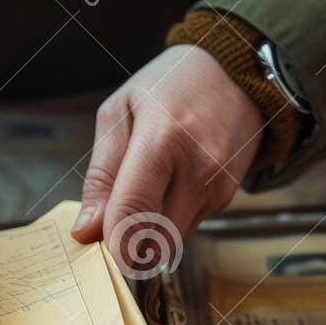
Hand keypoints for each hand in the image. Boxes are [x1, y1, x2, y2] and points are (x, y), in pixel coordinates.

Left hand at [71, 44, 263, 271]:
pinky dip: (167, 219)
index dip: (111, 240)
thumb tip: (86, 230)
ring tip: (142, 189)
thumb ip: (100, 175)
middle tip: (108, 222)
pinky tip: (168, 185)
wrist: (238, 76)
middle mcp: (198, 168)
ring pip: (168, 240)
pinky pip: (184, 227)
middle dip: (124, 243)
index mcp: (164, 137)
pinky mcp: (226, 199)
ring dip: (146, 232)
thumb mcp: (120, 113)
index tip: (95, 248)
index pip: (134, 210)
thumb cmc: (170, 86)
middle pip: (152, 238)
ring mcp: (217, 187)